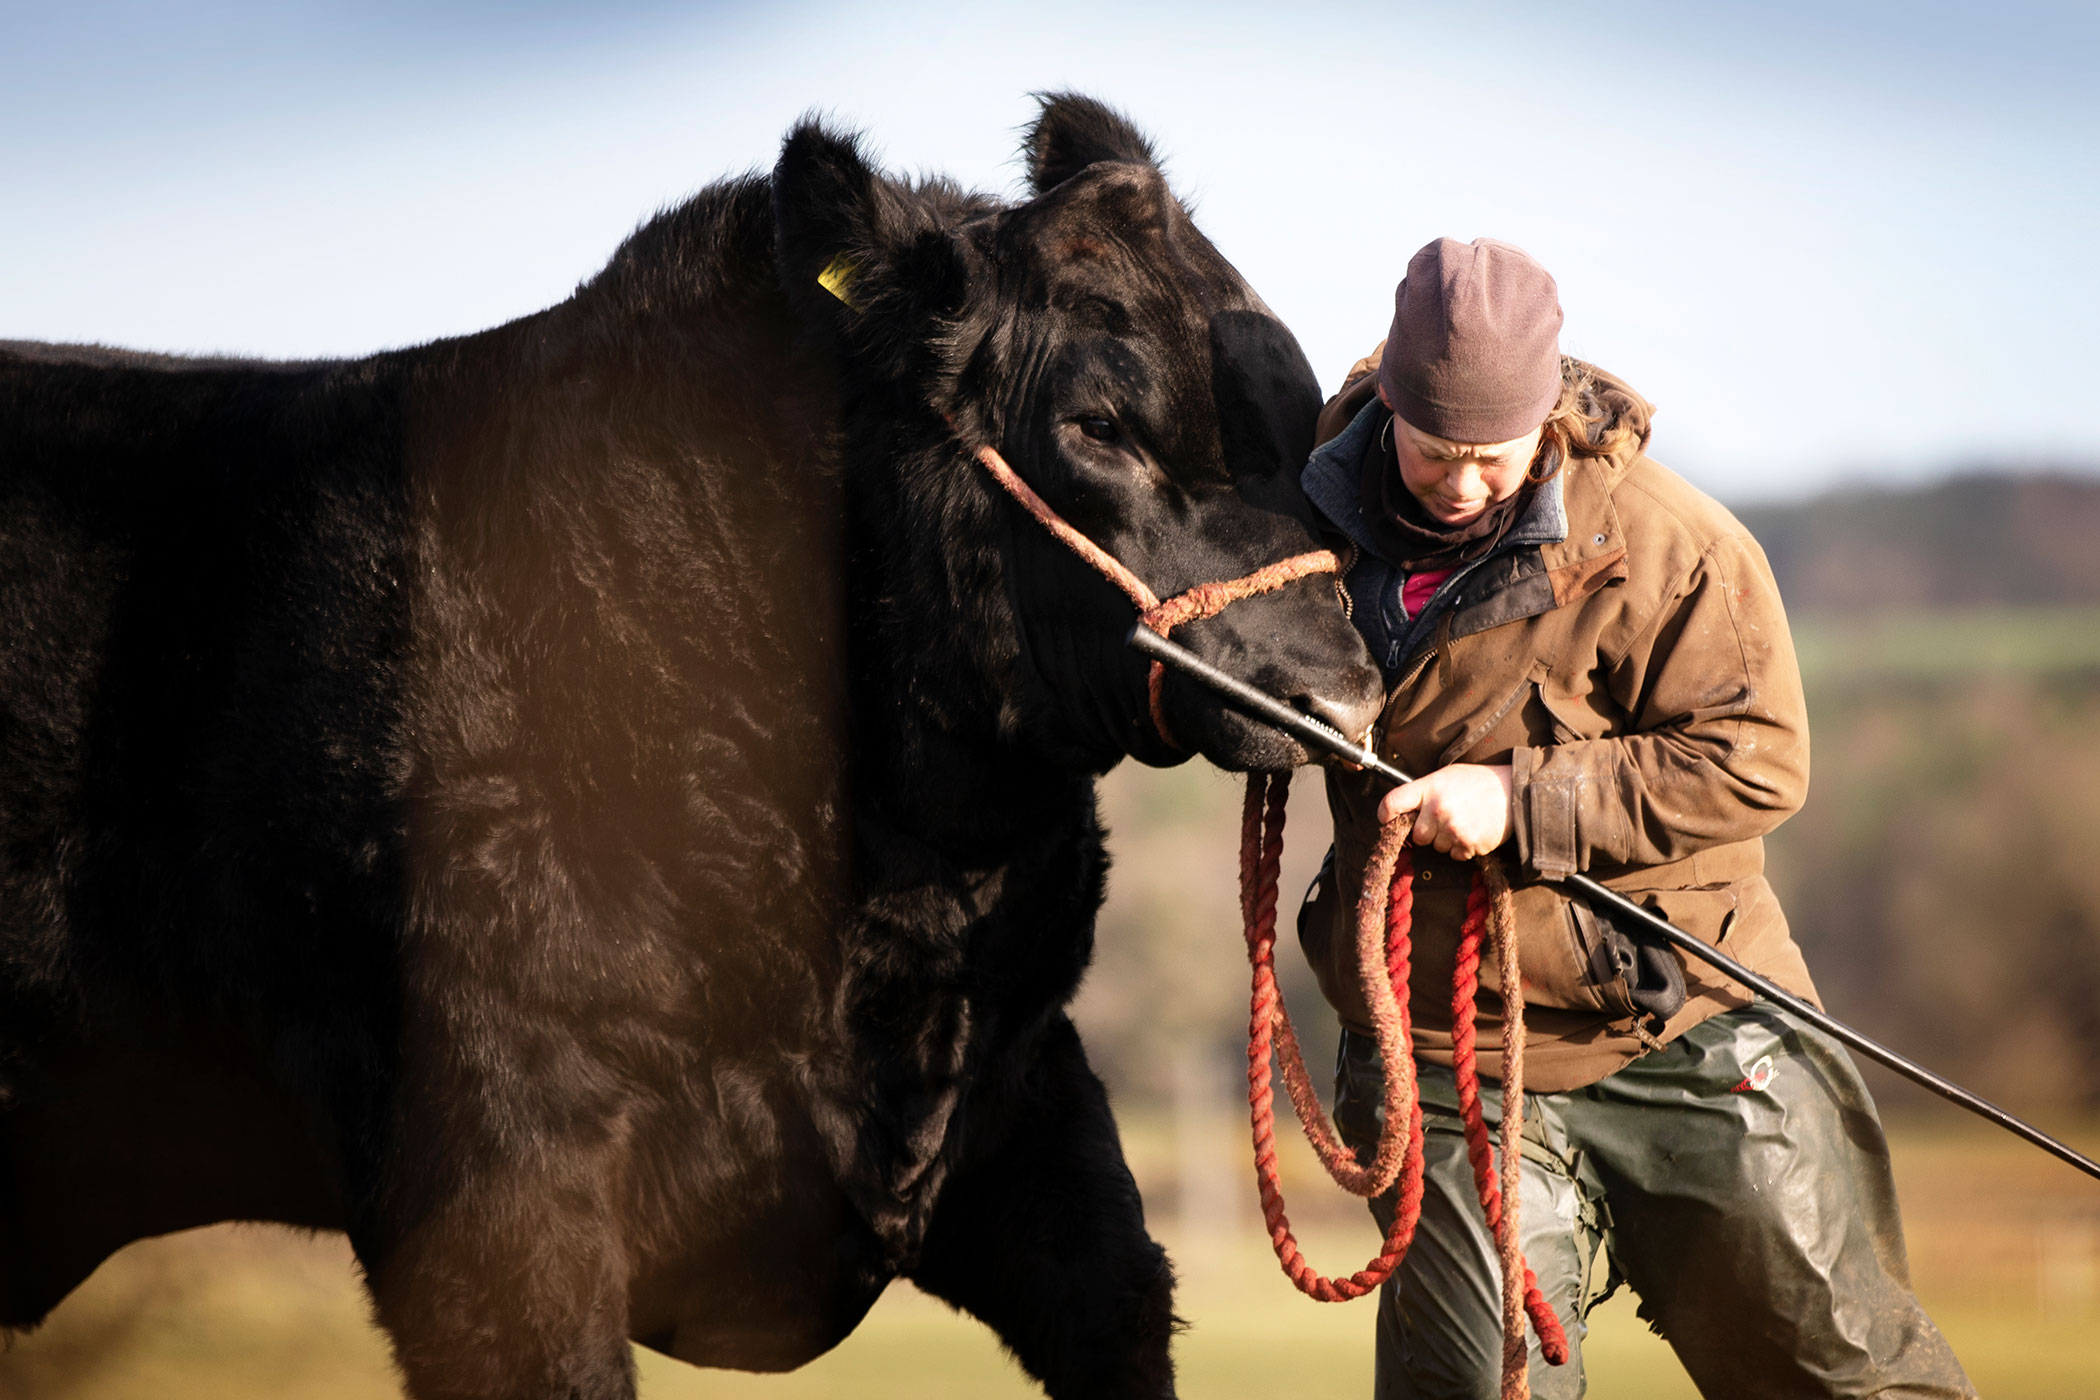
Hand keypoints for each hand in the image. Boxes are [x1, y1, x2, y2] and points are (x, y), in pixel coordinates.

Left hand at [1377, 764, 1512, 860]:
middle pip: (1416, 835)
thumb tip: (1405, 810)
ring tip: (1465, 822)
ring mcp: (1453, 828)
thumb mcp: (1448, 776)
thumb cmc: (1479, 782)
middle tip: (1446, 819)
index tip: (1386, 819)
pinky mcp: (1468, 844)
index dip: (1385, 814)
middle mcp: (1437, 809)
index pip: (1393, 802)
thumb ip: (1426, 791)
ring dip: (1447, 840)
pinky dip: (1463, 848)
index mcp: (1429, 787)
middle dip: (1427, 832)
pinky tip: (1474, 831)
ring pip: (1437, 847)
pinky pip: (1456, 855)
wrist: (1515, 792)